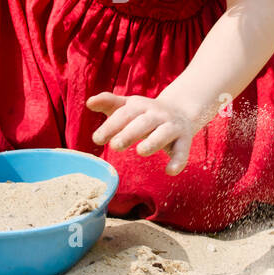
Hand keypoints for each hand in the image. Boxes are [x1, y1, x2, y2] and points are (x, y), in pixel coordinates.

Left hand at [86, 88, 203, 175]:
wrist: (180, 112)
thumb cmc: (145, 113)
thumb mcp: (128, 106)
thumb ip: (109, 103)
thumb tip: (89, 102)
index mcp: (140, 106)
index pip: (124, 114)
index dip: (110, 126)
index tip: (96, 139)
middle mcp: (157, 114)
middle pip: (143, 122)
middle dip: (129, 133)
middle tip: (115, 146)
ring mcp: (172, 126)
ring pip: (164, 133)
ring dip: (153, 141)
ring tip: (140, 151)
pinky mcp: (184, 140)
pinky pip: (183, 151)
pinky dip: (178, 161)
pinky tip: (170, 172)